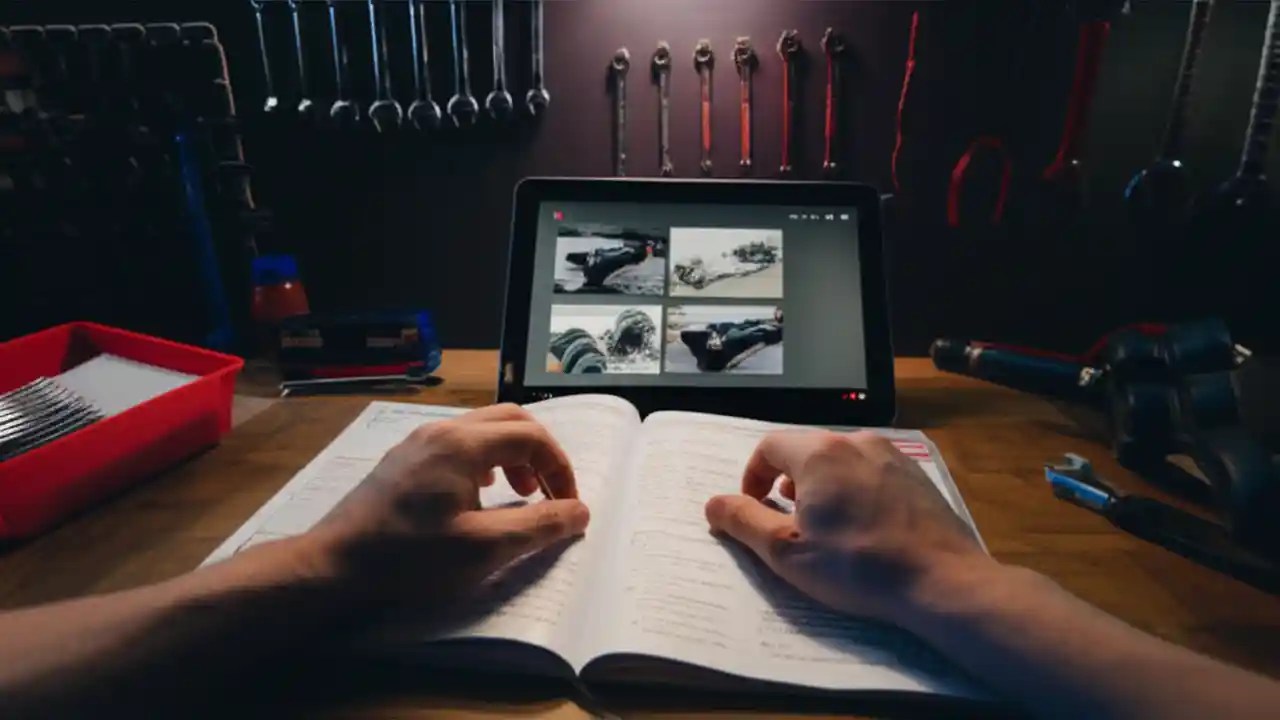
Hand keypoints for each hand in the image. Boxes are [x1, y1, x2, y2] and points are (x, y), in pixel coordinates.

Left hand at [309, 404, 589, 610]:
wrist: (334, 565)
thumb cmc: (411, 558)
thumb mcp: (484, 548)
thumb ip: (539, 526)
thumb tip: (579, 511)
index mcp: (462, 444)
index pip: (531, 437)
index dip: (560, 469)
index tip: (568, 506)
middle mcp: (441, 432)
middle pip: (509, 420)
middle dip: (539, 453)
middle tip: (548, 492)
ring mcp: (418, 443)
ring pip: (482, 429)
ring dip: (512, 455)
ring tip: (519, 494)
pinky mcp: (403, 461)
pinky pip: (458, 444)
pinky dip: (484, 460)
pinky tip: (479, 496)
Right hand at [705, 431, 993, 626]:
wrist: (940, 579)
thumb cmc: (857, 566)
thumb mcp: (786, 551)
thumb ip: (744, 521)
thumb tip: (713, 503)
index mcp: (819, 452)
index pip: (769, 446)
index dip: (752, 476)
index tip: (754, 508)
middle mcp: (855, 441)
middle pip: (806, 449)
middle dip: (787, 480)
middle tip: (787, 520)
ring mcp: (891, 455)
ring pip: (840, 459)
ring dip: (821, 485)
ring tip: (824, 525)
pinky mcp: (916, 474)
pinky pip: (871, 471)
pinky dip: (854, 489)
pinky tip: (863, 527)